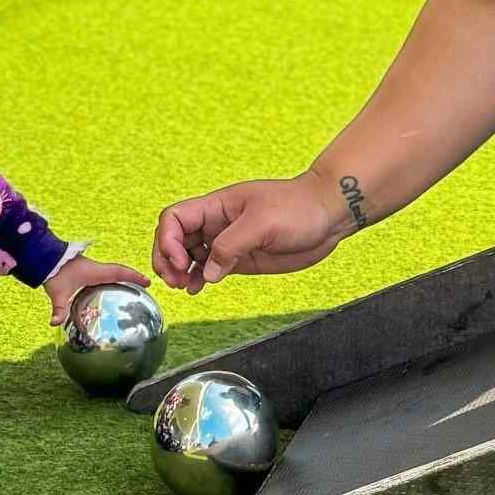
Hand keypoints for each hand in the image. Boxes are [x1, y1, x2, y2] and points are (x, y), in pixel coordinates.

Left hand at [43, 254, 151, 328]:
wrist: (45, 256)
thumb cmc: (54, 272)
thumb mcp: (57, 293)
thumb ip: (58, 309)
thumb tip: (54, 323)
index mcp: (95, 272)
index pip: (119, 272)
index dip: (134, 277)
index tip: (147, 282)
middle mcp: (96, 268)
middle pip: (119, 271)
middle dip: (133, 277)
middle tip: (145, 284)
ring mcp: (91, 268)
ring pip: (112, 271)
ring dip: (123, 276)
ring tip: (133, 286)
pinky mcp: (85, 269)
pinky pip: (104, 273)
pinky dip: (112, 278)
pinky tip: (110, 288)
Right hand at [152, 173, 341, 292]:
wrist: (327, 215)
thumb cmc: (298, 207)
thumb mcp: (262, 223)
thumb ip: (230, 246)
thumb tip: (207, 272)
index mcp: (217, 206)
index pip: (175, 218)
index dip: (168, 239)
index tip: (180, 260)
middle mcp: (217, 223)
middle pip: (175, 238)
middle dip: (167, 258)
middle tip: (174, 279)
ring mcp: (228, 241)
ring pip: (189, 255)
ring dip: (179, 271)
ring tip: (183, 287)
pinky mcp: (240, 258)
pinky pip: (209, 269)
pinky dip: (197, 279)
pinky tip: (196, 289)